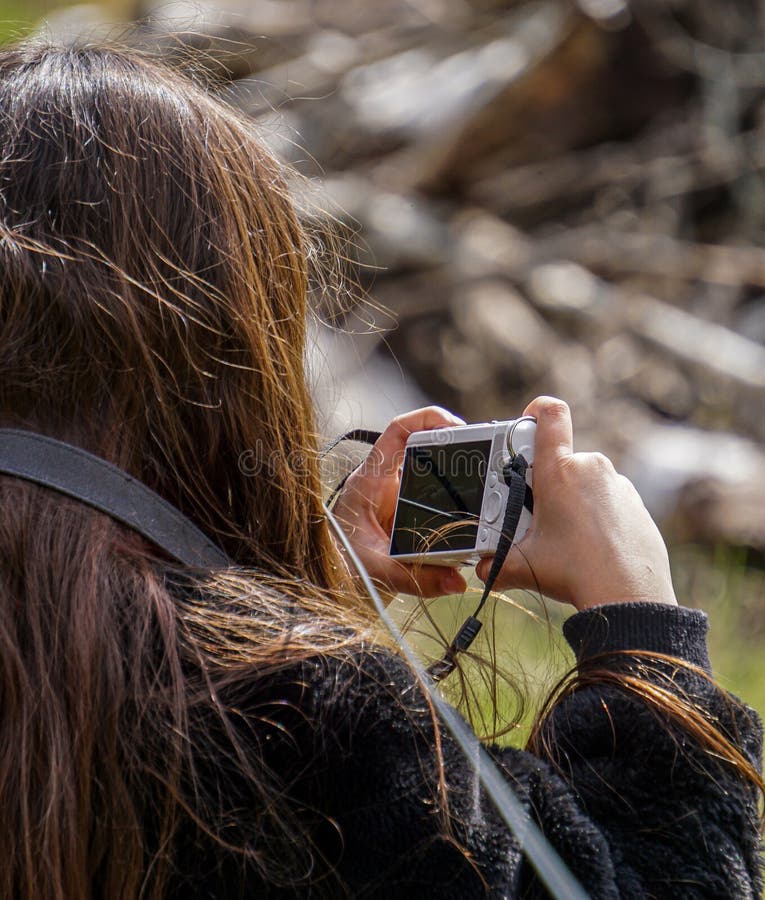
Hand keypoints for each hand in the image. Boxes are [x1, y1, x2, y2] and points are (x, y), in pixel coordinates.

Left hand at [332, 407, 468, 598]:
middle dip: (451, 446)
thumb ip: (417, 576)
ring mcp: (393, 497)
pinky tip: (469, 507)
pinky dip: (450, 496)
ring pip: (427, 470)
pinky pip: (430, 494)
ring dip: (452, 471)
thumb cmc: (339, 570)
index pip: (398, 432)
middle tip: (480, 455)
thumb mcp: (378, 572)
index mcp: (369, 482)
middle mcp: (382, 484)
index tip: (456, 427)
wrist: (325, 585)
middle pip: (420, 447)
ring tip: (481, 476)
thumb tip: (456, 580)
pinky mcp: (402, 514)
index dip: (427, 419)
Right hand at [475, 397, 677, 610]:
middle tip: (537, 518)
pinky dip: (598, 517)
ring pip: (586, 483)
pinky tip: (592, 548)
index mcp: (560, 470)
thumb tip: (481, 569)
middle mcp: (592, 468)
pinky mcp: (637, 506)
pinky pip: (609, 501)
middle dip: (546, 484)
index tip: (525, 424)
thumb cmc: (575, 572)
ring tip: (566, 540)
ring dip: (573, 502)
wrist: (629, 597)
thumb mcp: (525, 566)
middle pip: (562, 461)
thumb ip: (496, 563)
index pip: (550, 414)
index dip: (535, 411)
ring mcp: (619, 486)